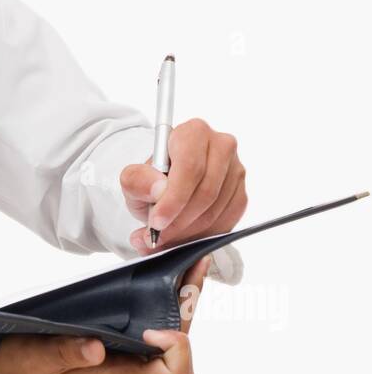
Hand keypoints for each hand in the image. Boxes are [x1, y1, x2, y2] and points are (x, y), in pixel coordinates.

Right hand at [0, 256, 212, 373]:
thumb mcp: (36, 357)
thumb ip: (67, 353)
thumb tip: (96, 348)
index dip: (179, 345)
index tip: (155, 321)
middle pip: (176, 352)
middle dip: (184, 308)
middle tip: (193, 266)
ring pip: (162, 348)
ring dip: (170, 311)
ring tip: (175, 271)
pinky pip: (143, 348)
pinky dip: (149, 319)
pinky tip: (144, 293)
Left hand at [119, 117, 246, 254]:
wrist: (166, 187)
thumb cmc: (152, 179)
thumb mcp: (133, 179)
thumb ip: (137, 181)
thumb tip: (158, 190)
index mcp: (194, 132)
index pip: (190, 167)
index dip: (174, 199)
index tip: (156, 222)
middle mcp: (221, 146)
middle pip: (206, 192)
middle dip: (179, 222)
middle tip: (157, 237)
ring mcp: (236, 170)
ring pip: (216, 211)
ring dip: (188, 233)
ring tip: (163, 241)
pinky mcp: (241, 194)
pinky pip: (226, 222)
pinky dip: (202, 237)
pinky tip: (182, 239)